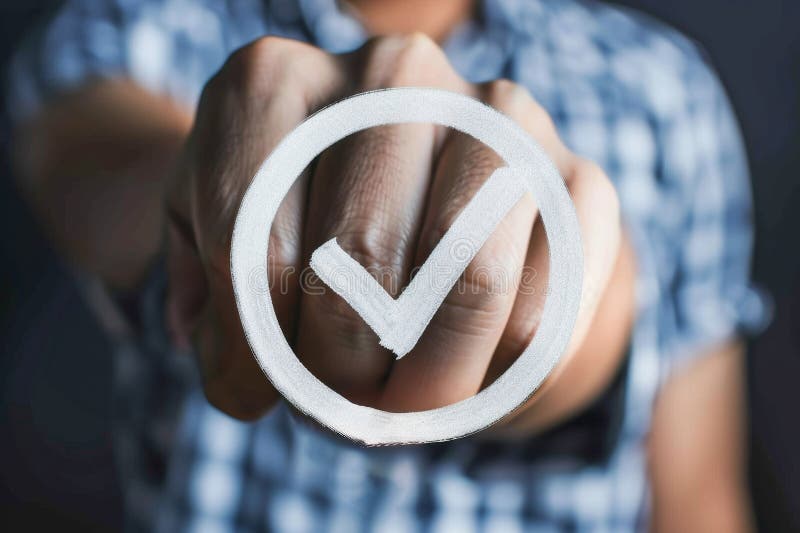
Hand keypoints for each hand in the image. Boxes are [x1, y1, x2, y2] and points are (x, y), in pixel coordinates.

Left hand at [166, 34, 624, 428]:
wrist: (421, 179)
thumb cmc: (304, 215)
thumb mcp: (226, 236)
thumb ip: (214, 295)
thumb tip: (237, 374)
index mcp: (279, 82)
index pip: (252, 237)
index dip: (250, 345)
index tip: (253, 393)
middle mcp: (391, 75)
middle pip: (364, 256)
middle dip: (344, 370)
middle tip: (338, 408)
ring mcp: (496, 115)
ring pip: (473, 280)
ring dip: (431, 382)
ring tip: (403, 408)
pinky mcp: (575, 175)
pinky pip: (551, 304)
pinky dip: (509, 376)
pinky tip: (472, 381)